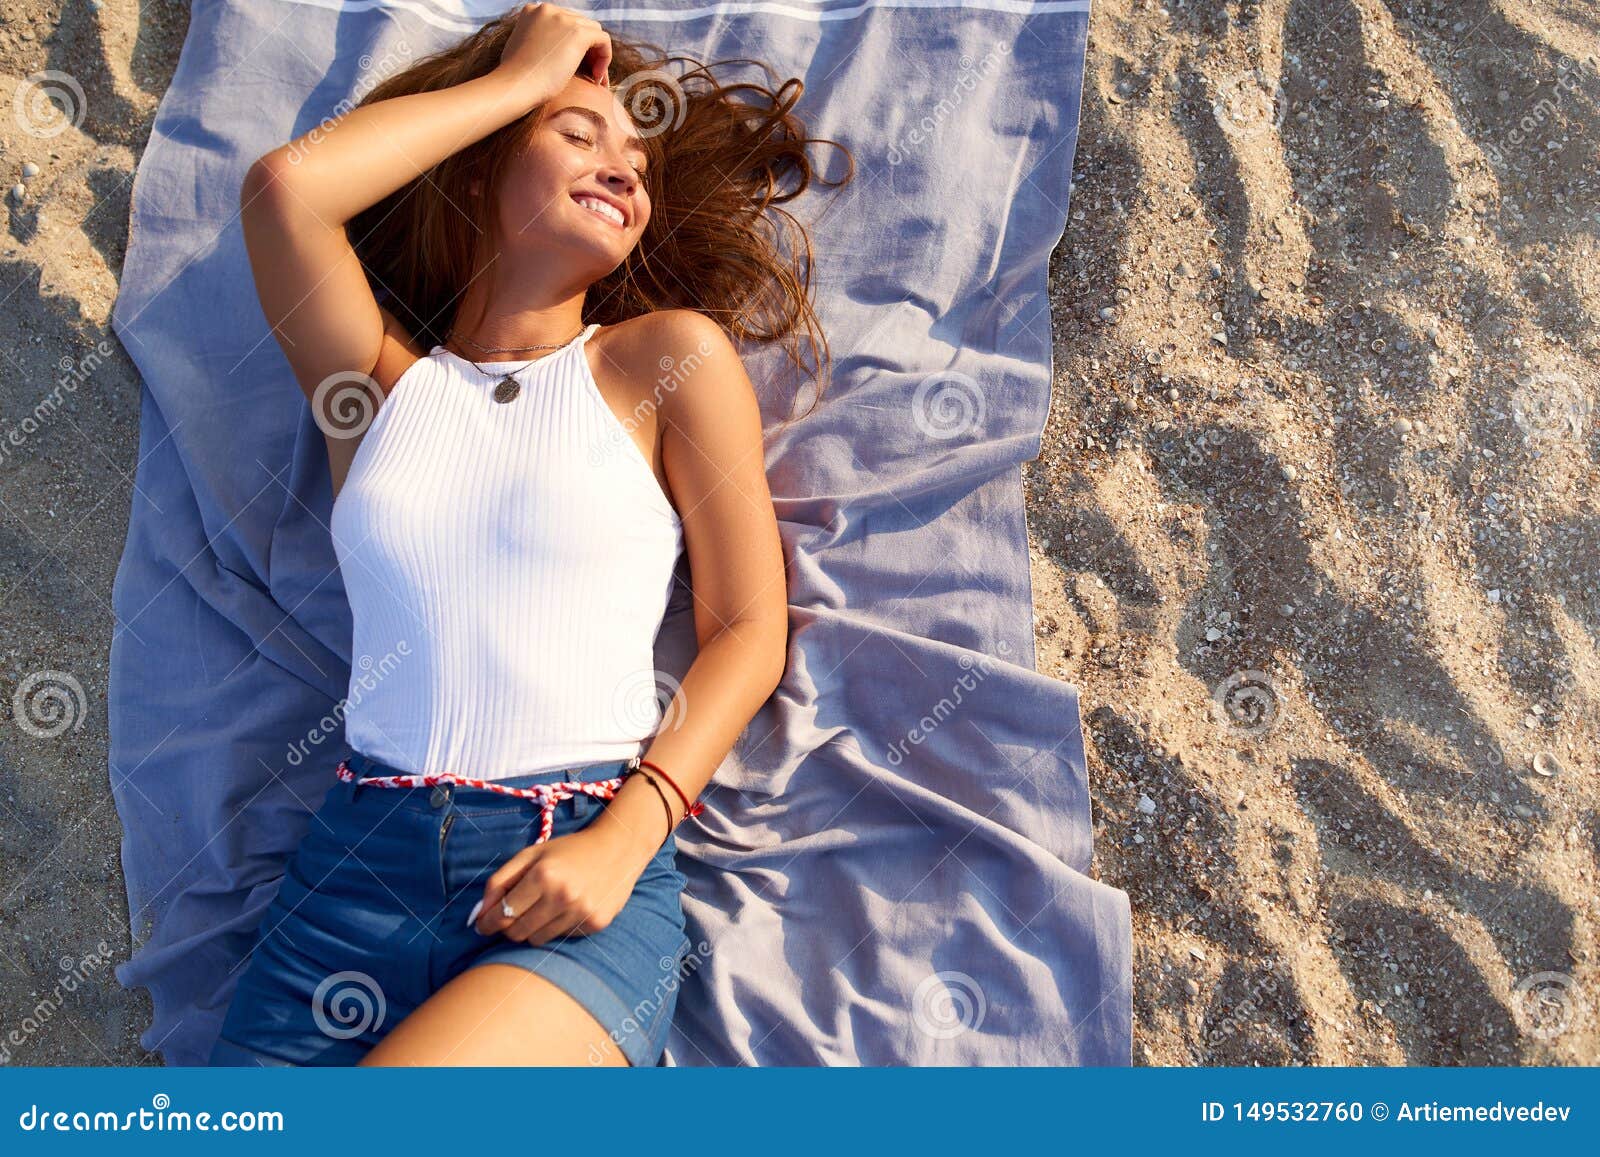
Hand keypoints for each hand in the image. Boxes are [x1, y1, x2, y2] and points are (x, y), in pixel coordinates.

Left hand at [467, 822, 642, 944]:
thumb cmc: (568, 851)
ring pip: (537, 940)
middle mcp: (562, 896)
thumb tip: (477, 914)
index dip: (487, 923)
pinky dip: (556, 928)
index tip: (482, 926)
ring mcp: (581, 912)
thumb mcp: (531, 855)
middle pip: (517, 932)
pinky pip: (561, 938)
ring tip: (542, 909)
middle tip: (512, 916)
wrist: (618, 849)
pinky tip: (566, 909)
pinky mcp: (595, 924)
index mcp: (543, 875)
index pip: (503, 913)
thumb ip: (500, 881)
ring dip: (532, 929)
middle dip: (508, 927)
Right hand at [493, 2, 610, 104]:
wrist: (516, 86)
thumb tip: (550, 48)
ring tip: (593, 77)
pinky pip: (603, 40)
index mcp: (533, 11)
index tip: (575, 66)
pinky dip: (605, 57)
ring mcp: (563, 18)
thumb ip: (536, 40)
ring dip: (596, 54)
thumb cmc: (516, 78)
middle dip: (586, 49)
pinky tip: (597, 77)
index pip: (564, 22)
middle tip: (589, 73)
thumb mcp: (522, 50)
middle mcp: (548, 9)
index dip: (573, 44)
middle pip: (580, 24)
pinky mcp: (578, 33)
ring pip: (593, 31)